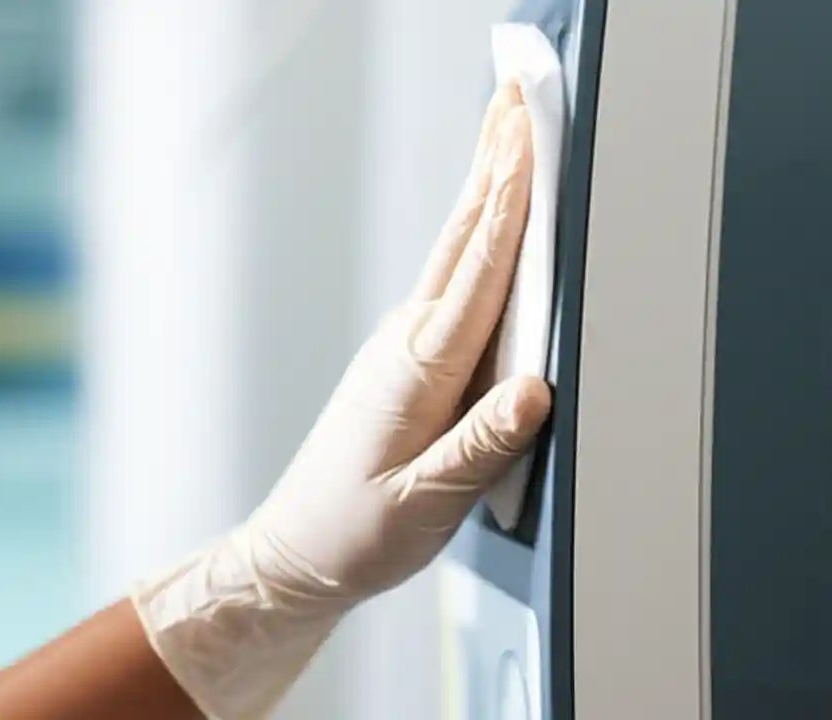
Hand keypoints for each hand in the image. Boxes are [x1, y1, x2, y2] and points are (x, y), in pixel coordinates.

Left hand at [131, 82, 549, 719]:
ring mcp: (404, 347)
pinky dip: (476, 238)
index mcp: (419, 370)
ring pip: (456, 253)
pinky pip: (452, 284)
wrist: (295, 553)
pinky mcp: (407, 362)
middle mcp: (408, 343)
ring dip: (485, 189)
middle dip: (493, 161)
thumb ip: (480, 448)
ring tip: (511, 136)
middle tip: (519, 96)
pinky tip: (488, 226)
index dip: (507, 200)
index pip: (476, 271)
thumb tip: (535, 392)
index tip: (527, 138)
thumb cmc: (355, 533)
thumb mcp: (423, 505)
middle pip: (462, 236)